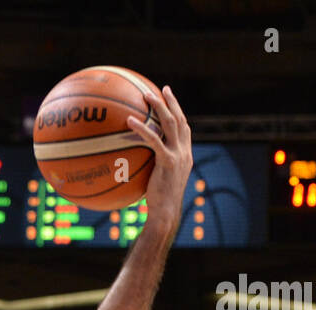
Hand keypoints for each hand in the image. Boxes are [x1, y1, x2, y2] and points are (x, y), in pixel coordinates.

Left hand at [126, 85, 191, 234]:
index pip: (184, 128)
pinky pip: (154, 140)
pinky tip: (129, 121)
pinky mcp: (169, 161)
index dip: (178, 112)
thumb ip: (153, 168)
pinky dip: (142, 129)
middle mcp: (185, 152)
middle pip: (180, 119)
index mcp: (185, 155)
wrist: (166, 213)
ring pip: (171, 123)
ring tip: (146, 95)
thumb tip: (134, 162)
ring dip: (159, 107)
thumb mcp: (158, 182)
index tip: (170, 99)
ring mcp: (179, 155)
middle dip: (171, 102)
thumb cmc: (158, 203)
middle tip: (161, 89)